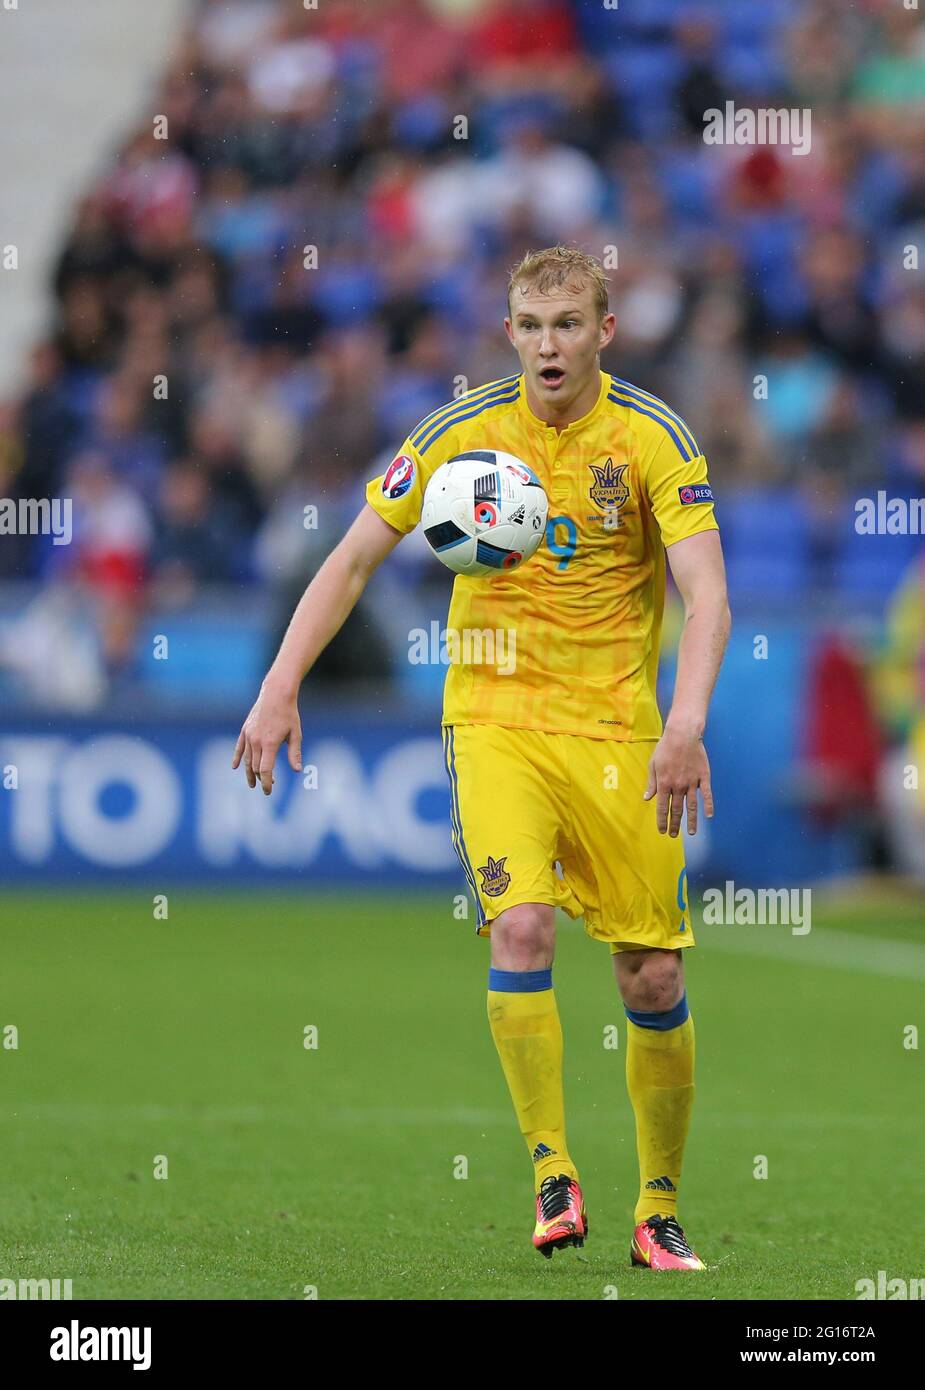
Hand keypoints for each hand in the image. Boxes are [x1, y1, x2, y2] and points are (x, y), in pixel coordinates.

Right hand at [232, 679, 301, 795]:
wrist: (276, 694)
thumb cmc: (289, 714)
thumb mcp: (296, 734)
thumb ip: (294, 753)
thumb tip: (297, 770)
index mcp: (269, 744)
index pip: (265, 770)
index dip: (267, 783)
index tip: (268, 792)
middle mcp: (256, 741)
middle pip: (255, 767)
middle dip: (261, 779)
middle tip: (268, 786)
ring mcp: (248, 735)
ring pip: (246, 759)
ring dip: (249, 772)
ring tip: (253, 783)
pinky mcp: (245, 730)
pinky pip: (239, 747)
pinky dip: (237, 758)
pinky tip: (235, 767)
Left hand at [643, 723, 713, 836]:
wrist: (683, 735)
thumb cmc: (665, 748)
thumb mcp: (653, 764)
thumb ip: (652, 783)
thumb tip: (647, 798)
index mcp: (664, 783)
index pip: (662, 807)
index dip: (662, 820)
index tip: (662, 830)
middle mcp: (678, 786)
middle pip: (677, 810)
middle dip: (674, 824)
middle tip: (673, 835)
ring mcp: (692, 782)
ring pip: (692, 806)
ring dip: (691, 821)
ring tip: (691, 833)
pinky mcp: (703, 777)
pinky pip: (707, 794)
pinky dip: (709, 805)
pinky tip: (709, 816)